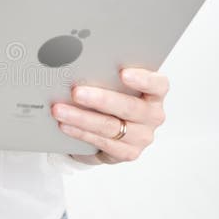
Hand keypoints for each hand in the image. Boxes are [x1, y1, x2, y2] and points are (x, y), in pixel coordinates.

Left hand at [50, 67, 168, 164]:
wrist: (109, 130)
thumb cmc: (113, 98)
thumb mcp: (114, 84)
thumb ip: (107, 75)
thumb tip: (80, 65)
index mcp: (155, 93)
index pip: (158, 85)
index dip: (143, 79)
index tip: (123, 73)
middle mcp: (153, 115)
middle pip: (129, 107)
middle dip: (100, 99)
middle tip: (76, 92)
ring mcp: (142, 137)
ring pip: (110, 126)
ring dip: (81, 118)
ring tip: (60, 110)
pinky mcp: (128, 153)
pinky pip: (102, 142)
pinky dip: (80, 132)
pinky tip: (65, 125)